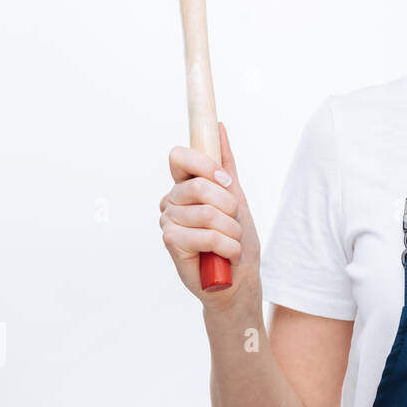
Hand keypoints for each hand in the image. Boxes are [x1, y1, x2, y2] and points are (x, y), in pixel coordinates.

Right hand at [159, 122, 261, 310]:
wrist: (238, 279)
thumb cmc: (237, 239)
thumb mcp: (237, 197)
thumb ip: (225, 165)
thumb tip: (219, 127)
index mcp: (185, 185)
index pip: (180, 156)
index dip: (205, 165)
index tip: (226, 181)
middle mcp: (172, 199)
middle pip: (198, 185)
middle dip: (229, 205)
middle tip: (234, 221)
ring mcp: (168, 220)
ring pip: (206, 212)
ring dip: (232, 230)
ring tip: (232, 241)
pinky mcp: (170, 242)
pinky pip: (204, 235)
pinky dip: (227, 246)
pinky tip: (227, 254)